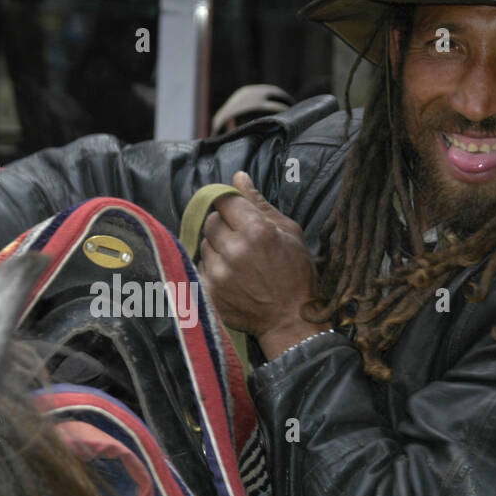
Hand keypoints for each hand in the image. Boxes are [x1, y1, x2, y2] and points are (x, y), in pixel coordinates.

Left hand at [197, 172, 328, 357]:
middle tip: (240, 239)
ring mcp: (218, 273)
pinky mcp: (209, 292)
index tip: (237, 214)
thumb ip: (259, 203)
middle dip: (222, 226)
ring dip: (216, 248)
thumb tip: (238, 176)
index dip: (230, 205)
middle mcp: (234, 250)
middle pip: (210, 221)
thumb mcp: (289, 232)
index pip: (224, 201)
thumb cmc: (296, 274)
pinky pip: (200, 267)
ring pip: (203, 244)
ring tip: (238, 261)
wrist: (289, 319)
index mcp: (256, 231)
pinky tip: (230, 277)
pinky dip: (211, 269)